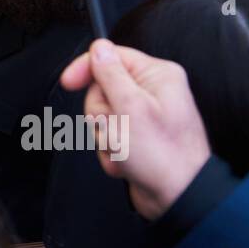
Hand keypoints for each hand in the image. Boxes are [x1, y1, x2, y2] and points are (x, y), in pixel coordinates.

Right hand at [59, 39, 210, 220]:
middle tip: (118, 129)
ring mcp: (144, 116)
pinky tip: (127, 162)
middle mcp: (153, 92)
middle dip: (102, 115)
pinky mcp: (138, 137)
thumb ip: (111, 74)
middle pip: (101, 89)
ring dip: (107, 138)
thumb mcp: (130, 108)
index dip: (86, 68)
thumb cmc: (164, 156)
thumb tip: (99, 48)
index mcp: (157, 76)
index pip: (111, 56)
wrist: (180, 199)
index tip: (68, 82)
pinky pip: (110, 136)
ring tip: (125, 150)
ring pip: (102, 116)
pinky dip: (112, 152)